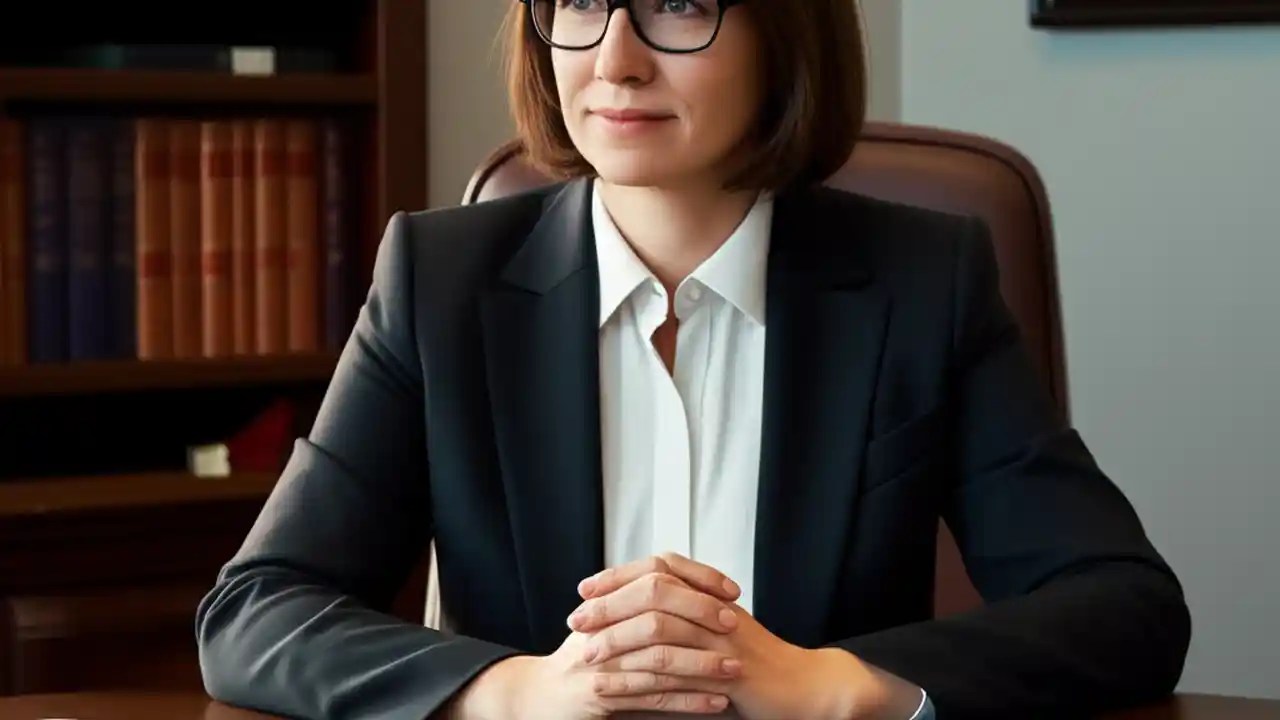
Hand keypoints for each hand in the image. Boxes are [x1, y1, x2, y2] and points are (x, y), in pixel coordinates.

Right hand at [445, 589, 738, 719]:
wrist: (538, 699)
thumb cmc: (582, 662)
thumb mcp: (607, 625)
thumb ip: (642, 607)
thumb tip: (696, 589)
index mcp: (606, 601)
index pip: (655, 573)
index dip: (695, 579)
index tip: (730, 591)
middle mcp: (601, 626)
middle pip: (656, 608)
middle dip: (700, 615)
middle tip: (734, 625)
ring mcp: (599, 661)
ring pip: (658, 656)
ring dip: (702, 663)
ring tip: (734, 669)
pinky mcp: (600, 695)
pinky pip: (652, 695)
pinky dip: (687, 699)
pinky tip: (715, 702)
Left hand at [575, 553, 924, 719]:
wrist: (803, 685)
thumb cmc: (756, 660)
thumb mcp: (718, 627)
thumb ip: (686, 613)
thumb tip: (638, 604)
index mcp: (710, 593)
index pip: (658, 568)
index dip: (618, 576)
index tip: (585, 588)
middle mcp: (715, 607)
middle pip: (653, 590)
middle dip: (609, 604)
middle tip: (577, 618)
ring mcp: (722, 638)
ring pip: (661, 628)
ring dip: (618, 640)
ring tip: (587, 653)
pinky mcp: (727, 671)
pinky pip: (678, 671)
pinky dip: (642, 678)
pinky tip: (617, 686)